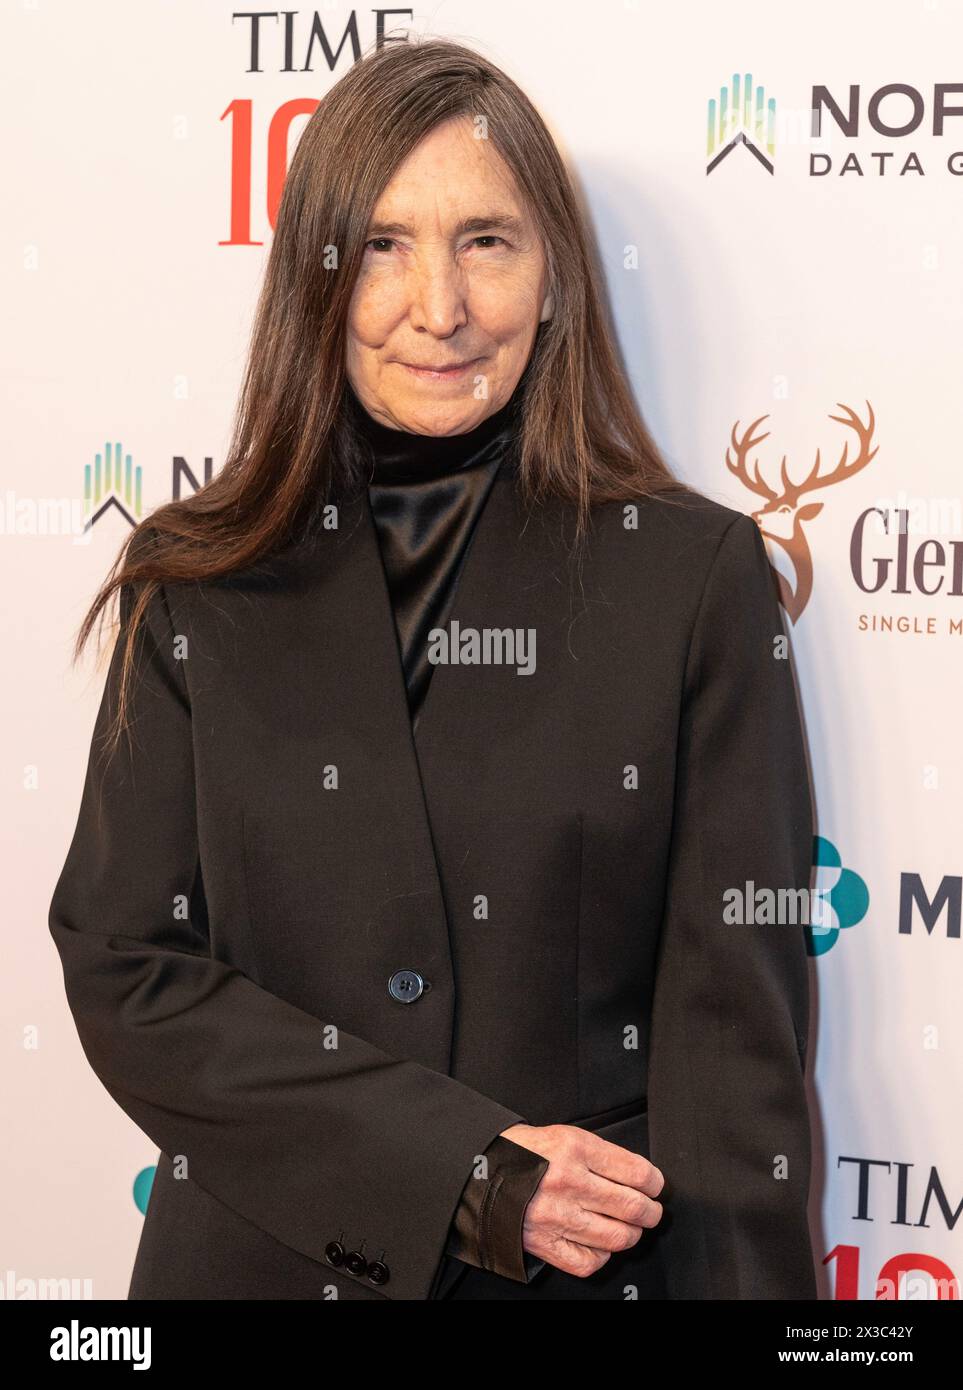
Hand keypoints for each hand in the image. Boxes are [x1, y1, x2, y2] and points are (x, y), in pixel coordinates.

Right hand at [499, 1122, 664, 1277]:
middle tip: (651, 1210)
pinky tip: (602, 1244)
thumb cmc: (526, 1152)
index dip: (655, 1183)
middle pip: (632, 1207)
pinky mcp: (545, 1242)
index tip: (656, 1186)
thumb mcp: (566, 1136)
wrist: (484, 1171)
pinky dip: (603, 1256)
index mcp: (575, 1148)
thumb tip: (640, 1178)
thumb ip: (602, 1156)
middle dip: (651, 1211)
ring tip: (631, 1227)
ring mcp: (557, 1215)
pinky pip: (589, 1260)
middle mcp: (568, 1182)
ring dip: (632, 1234)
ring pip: (617, 1236)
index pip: (636, 1172)